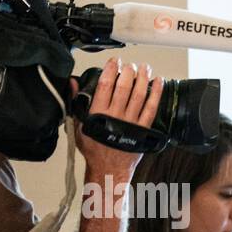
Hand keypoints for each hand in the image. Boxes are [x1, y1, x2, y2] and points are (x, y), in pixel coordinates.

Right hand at [69, 57, 164, 181]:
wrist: (108, 169)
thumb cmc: (94, 149)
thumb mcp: (79, 125)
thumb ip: (76, 102)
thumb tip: (73, 83)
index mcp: (98, 113)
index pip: (105, 85)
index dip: (110, 70)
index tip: (114, 62)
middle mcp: (116, 116)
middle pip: (123, 87)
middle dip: (128, 72)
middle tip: (130, 65)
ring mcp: (131, 123)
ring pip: (139, 96)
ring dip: (143, 79)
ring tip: (145, 68)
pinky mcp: (143, 129)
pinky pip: (151, 109)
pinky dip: (156, 95)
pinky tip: (159, 83)